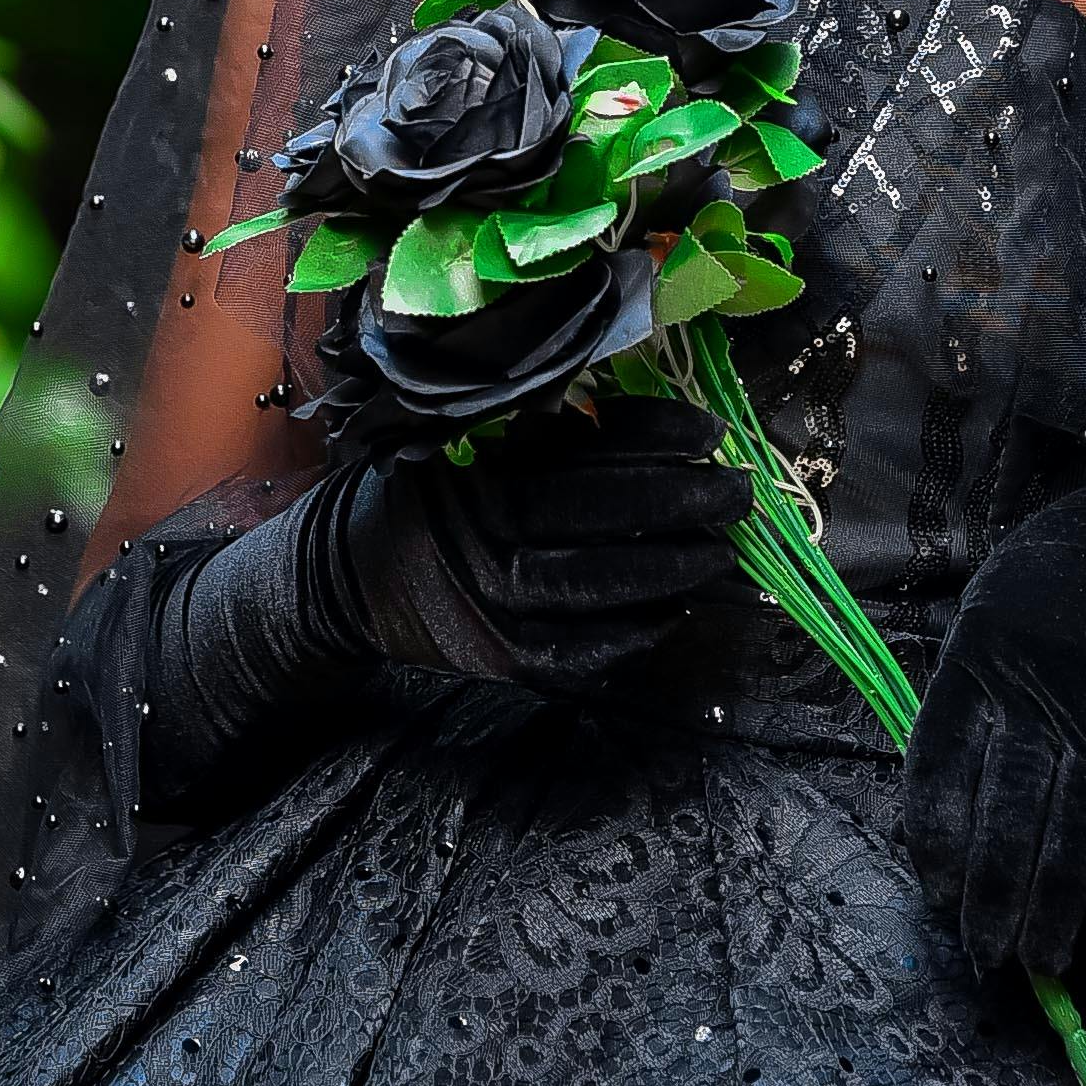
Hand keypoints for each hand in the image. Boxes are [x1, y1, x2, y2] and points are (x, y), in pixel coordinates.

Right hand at [335, 395, 753, 695]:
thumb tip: (648, 425)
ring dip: (670, 569)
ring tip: (722, 550)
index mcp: (479, 473)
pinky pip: (583, 653)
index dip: (652, 440)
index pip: (582, 453)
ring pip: (597, 588)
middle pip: (598, 517)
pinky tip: (675, 609)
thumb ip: (542, 438)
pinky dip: (634, 632)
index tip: (710, 433)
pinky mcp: (503, 661)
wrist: (347, 583)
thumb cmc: (424, 498)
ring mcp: (493, 607)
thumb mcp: (464, 447)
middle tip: (738, 491)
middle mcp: (483, 539)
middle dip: (680, 502)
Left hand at [902, 479, 1085, 974]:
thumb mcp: (976, 645)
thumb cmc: (1035, 608)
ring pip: (1074, 822)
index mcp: (974, 671)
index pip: (941, 776)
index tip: (941, 902)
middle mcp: (1036, 692)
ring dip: (1057, 902)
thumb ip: (965, 730)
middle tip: (991, 956)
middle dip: (995, 899)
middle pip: (1009, 815)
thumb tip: (944, 846)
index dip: (938, 851)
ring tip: (1044, 957)